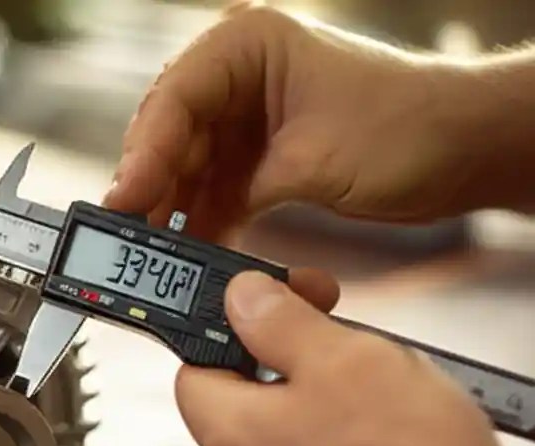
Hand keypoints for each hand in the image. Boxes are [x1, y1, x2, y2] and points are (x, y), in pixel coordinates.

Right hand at [103, 3, 525, 239]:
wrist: (467, 149)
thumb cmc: (409, 129)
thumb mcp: (311, 160)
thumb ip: (235, 191)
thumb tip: (178, 232)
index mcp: (248, 45)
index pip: (174, 99)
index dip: (142, 153)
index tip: (124, 201)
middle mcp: (239, 74)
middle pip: (168, 134)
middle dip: (148, 186)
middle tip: (127, 234)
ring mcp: (245, 116)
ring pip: (183, 166)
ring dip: (170, 210)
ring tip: (152, 253)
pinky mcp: (257, 154)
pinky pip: (211, 189)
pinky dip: (200, 221)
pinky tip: (189, 253)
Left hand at [176, 270, 534, 445]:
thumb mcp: (343, 356)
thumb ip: (279, 321)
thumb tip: (241, 299)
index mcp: (229, 438)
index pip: (195, 367)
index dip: (235, 327)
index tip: (282, 305)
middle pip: (249, 404)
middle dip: (297, 364)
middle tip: (352, 344)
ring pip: (295, 443)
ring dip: (333, 408)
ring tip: (393, 394)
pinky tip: (406, 445)